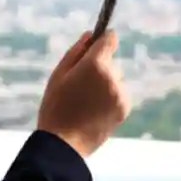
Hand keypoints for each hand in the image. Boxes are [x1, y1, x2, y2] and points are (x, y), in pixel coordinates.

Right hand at [37, 30, 130, 157]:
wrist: (64, 144)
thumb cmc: (56, 107)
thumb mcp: (58, 75)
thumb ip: (76, 51)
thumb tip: (90, 35)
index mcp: (95, 65)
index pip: (110, 40)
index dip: (103, 40)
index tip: (96, 44)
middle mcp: (113, 77)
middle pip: (110, 62)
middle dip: (99, 68)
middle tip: (79, 85)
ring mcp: (121, 93)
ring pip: (115, 79)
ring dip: (105, 84)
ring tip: (85, 102)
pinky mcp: (125, 108)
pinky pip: (119, 95)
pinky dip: (110, 99)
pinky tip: (93, 111)